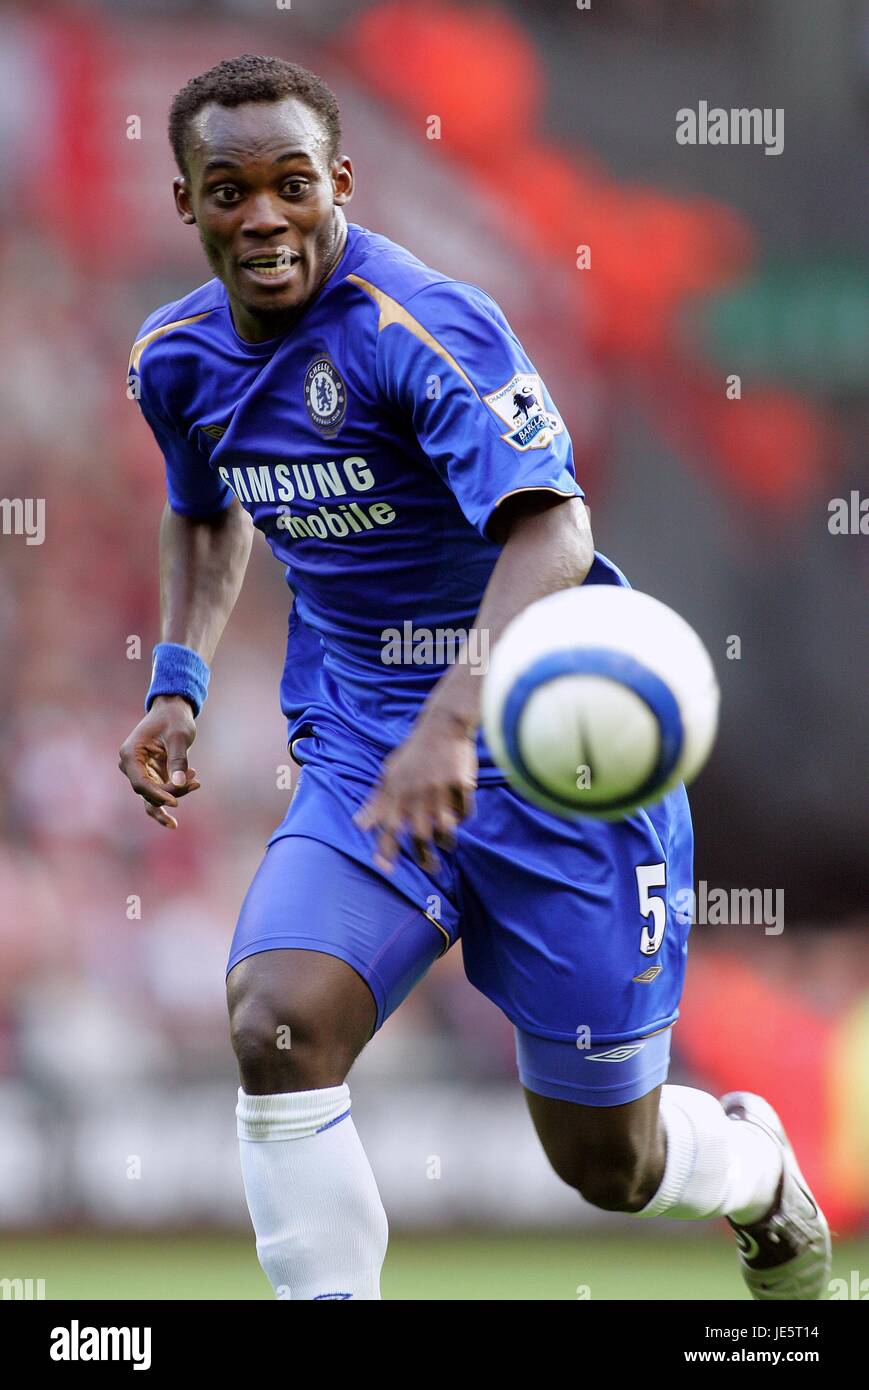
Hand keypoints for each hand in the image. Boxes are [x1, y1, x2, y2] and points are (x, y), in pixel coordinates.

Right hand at [118, 696, 199, 829]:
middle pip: (148, 791)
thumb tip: (179, 783)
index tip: (176, 802)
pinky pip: (158, 792)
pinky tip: (193, 784)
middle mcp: (131, 765)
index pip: (140, 783)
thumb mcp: (179, 736)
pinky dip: (174, 792)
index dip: (157, 795)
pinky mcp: (150, 774)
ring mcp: (140, 771)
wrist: (173, 710)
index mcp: (130, 754)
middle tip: (195, 781)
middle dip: (171, 791)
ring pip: (154, 795)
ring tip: (196, 782)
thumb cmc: (174, 719)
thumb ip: (178, 760)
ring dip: (175, 793)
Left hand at [354, 709, 476, 871]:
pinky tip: (459, 815)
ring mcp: (440, 790)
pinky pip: (465, 812)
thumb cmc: (413, 753)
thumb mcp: (389, 773)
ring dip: (446, 840)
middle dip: (424, 857)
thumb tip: (359, 825)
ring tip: (446, 844)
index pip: (387, 828)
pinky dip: (463, 817)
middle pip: (420, 836)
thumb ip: (375, 801)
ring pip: (445, 829)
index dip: (385, 851)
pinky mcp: (461, 784)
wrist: (442, 726)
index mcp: (397, 792)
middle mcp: (417, 794)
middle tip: (430, 867)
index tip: (387, 869)